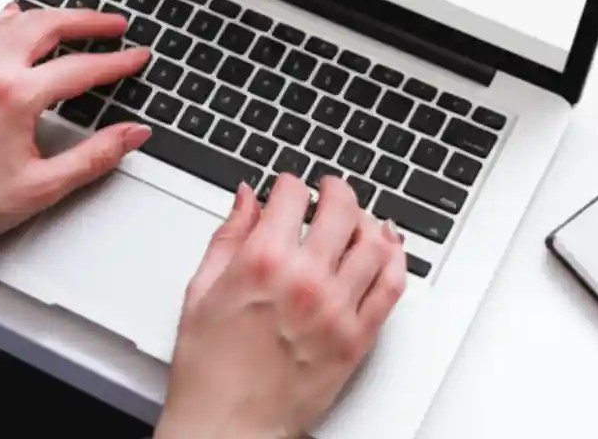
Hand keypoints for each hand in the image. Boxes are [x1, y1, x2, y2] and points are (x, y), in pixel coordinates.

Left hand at [0, 4, 151, 264]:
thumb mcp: (43, 188)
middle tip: (114, 24)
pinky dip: (0, 18)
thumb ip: (95, 156)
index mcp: (13, 98)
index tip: (136, 57)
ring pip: (11, 21)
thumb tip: (131, 134)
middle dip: (86, 20)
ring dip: (48, 14)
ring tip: (74, 18)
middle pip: (45, 26)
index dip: (115, 62)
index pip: (79, 68)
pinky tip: (13, 17)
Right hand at [156, 174, 407, 438]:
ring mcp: (337, 308)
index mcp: (262, 261)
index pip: (293, 195)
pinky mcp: (358, 337)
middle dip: (336, 190)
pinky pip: (391, 286)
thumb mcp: (202, 290)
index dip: (290, 184)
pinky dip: (395, 260)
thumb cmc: (209, 368)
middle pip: (342, 208)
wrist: (228, 425)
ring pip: (374, 242)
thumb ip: (229, 236)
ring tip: (357, 220)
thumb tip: (246, 198)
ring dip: (367, 221)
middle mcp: (305, 279)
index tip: (289, 187)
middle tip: (330, 191)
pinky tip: (386, 251)